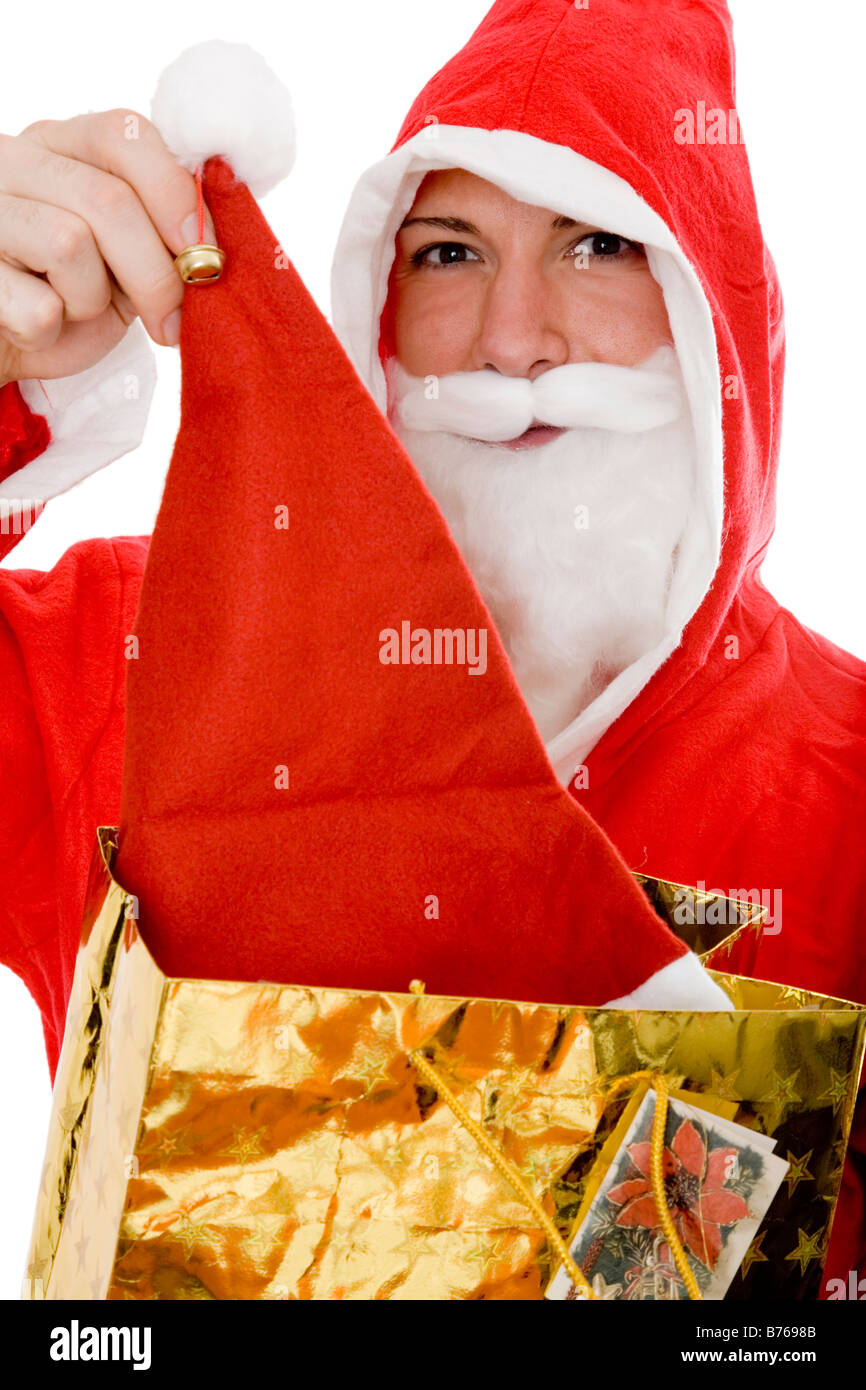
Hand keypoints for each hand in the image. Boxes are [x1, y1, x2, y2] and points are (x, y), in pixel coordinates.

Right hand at [0, 109, 214, 386]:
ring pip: (69, 243)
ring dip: (91, 300)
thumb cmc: (67, 296)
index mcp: (60, 144)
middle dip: (155, 273)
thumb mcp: (125, 257)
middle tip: (170, 319)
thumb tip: (214, 247)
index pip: (125, 134)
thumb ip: (162, 232)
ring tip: (75, 310)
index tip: (202, 255)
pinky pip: (37, 306)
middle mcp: (14, 160)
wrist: (5, 344)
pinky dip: (50, 332)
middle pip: (109, 201)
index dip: (174, 196)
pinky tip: (36, 328)